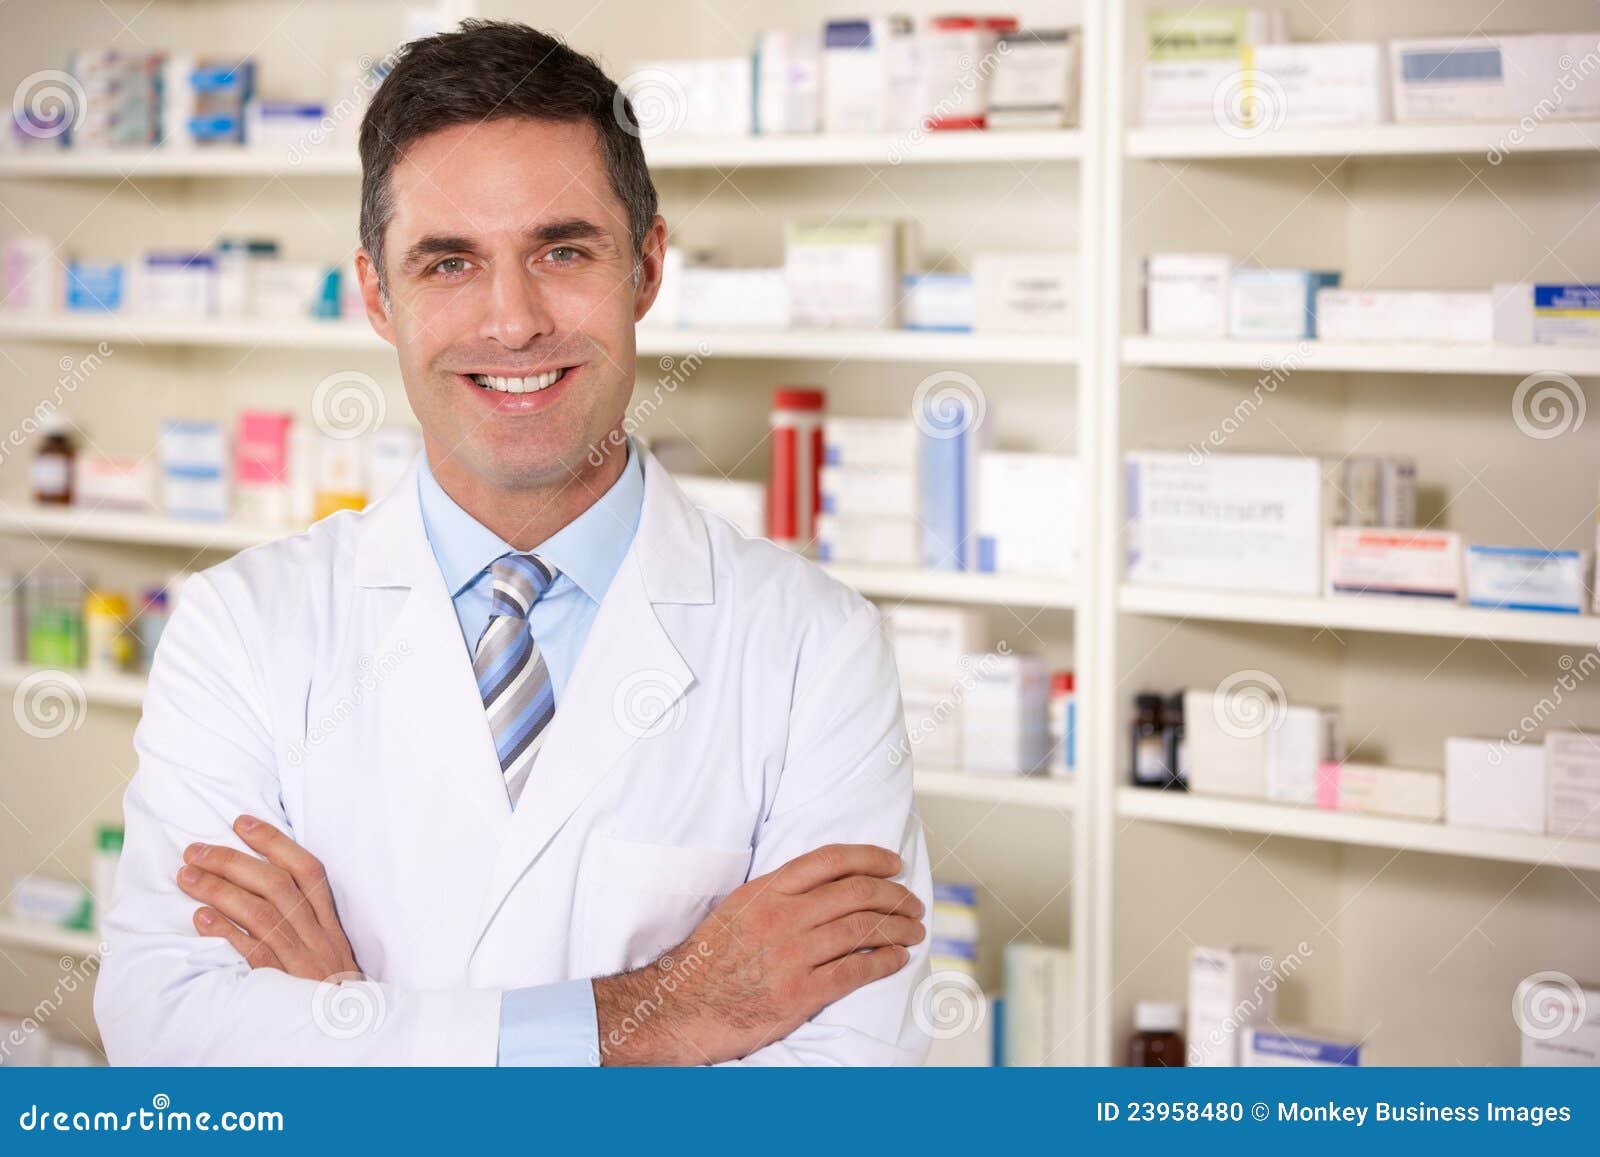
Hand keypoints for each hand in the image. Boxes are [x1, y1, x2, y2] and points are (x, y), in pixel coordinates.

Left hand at [176, 815, 363, 982]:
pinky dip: (226, 933)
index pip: (308, 870)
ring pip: (262, 914)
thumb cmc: (332, 994)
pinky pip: (254, 953)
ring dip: (220, 890)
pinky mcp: (284, 986)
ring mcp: (303, 960)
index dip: (274, 842)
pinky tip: (200, 919)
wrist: (352, 1039)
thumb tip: (263, 887)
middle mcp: (320, 936)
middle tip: (196, 850)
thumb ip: (307, 923)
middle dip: (233, 861)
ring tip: (186, 877)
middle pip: (278, 885)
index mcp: (331, 923)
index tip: (241, 821)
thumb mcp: (331, 952)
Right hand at [592, 843, 923, 1065]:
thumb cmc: (707, 962)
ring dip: (898, 928)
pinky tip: (897, 958)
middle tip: (912, 902)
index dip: (870, 857)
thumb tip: (825, 885)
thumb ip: (777, 895)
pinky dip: (884, 961)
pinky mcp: (798, 994)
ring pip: (862, 930)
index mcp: (765, 892)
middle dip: (894, 895)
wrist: (678, 1008)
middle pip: (856, 893)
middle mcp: (781, 918)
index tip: (893, 862)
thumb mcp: (737, 909)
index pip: (830, 860)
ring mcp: (791, 956)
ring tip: (914, 930)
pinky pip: (855, 970)